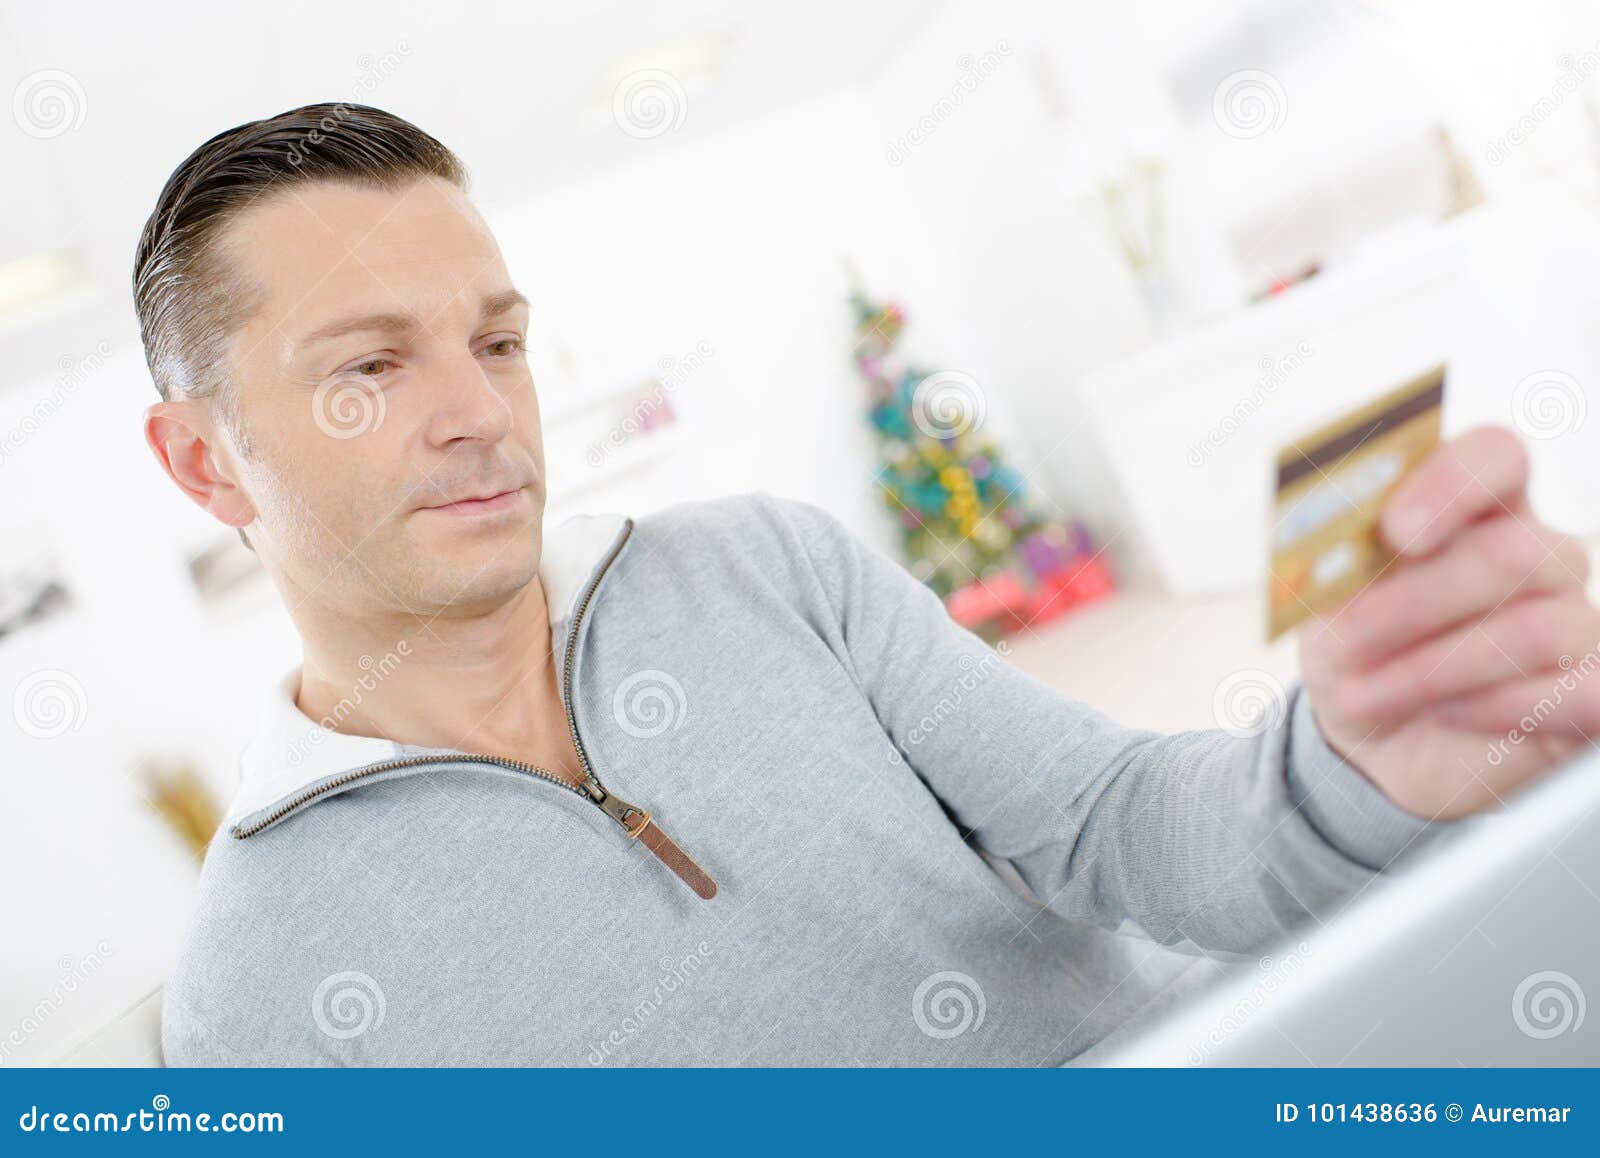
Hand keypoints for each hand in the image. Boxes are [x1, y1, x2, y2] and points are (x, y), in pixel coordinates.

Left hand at [1299, 426, 1598, 819]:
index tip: (1396, 530)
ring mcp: (1573, 622)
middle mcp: (1536, 556)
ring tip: (1364, 695)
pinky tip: (1445, 715)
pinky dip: (1496, 708)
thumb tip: (1331, 542)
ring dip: (1432, 669)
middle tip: (1345, 639)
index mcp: (1470, 510)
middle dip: (1412, 603)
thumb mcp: (1325, 606)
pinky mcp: (1588, 693)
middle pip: (1509, 552)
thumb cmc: (1357, 654)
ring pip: (1533, 630)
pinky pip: (1576, 694)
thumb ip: (1338, 564)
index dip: (1452, 483)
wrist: (1370, 742)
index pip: (1494, 456)